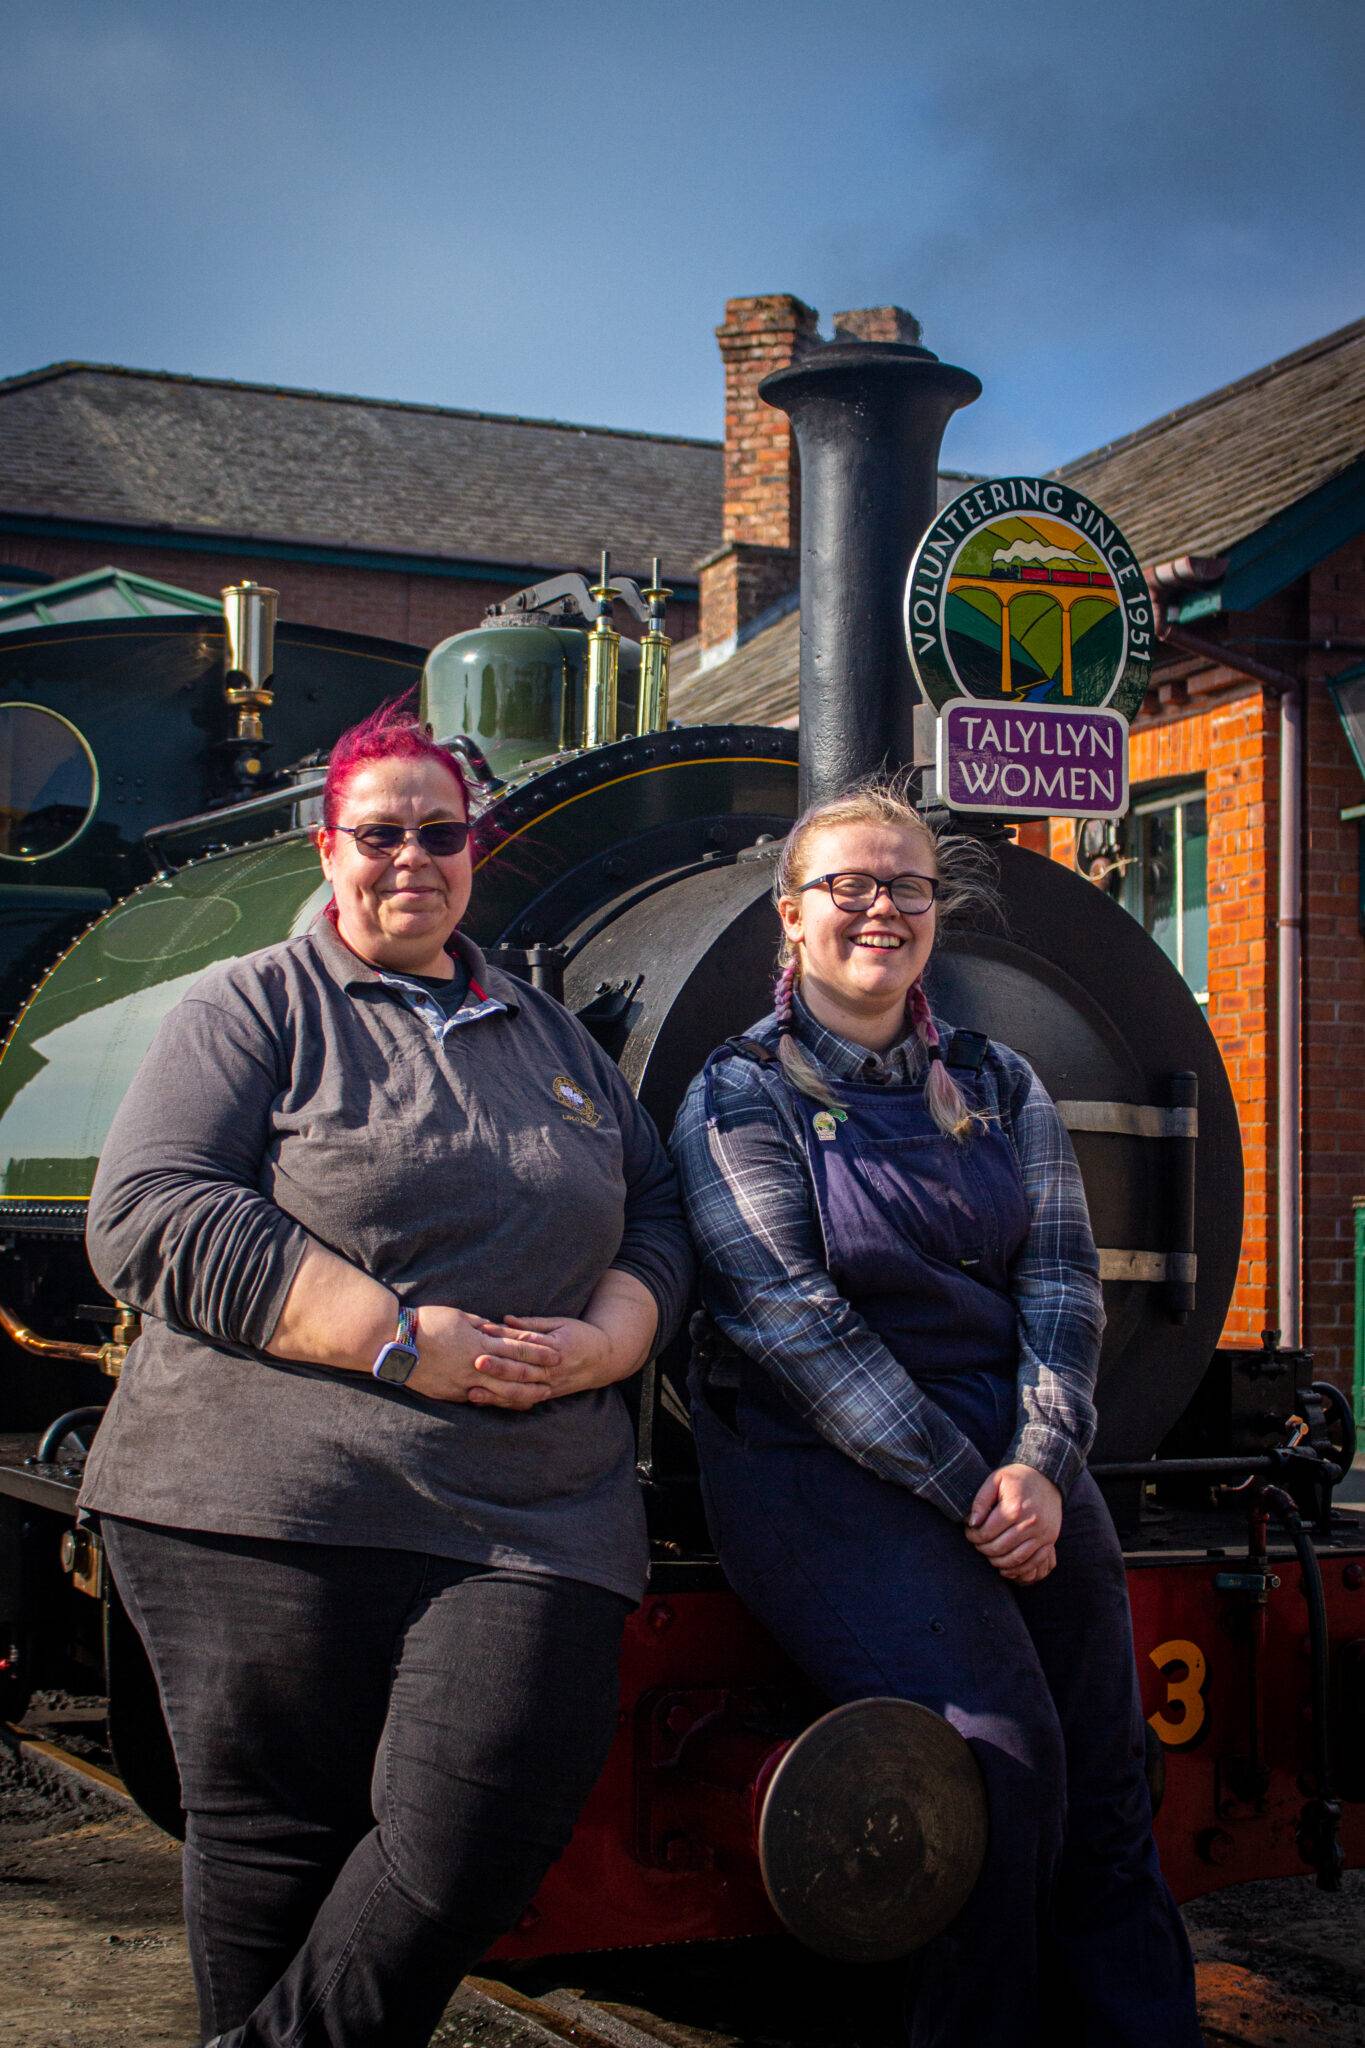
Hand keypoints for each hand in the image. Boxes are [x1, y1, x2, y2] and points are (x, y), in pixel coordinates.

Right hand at [406, 1305, 558, 1408]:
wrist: (395, 1344)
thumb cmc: (426, 1324)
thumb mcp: (458, 1316)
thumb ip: (480, 1325)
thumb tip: (497, 1329)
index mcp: (479, 1343)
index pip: (516, 1348)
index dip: (537, 1352)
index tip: (555, 1353)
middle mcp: (475, 1365)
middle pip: (513, 1373)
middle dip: (536, 1376)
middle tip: (555, 1379)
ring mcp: (463, 1382)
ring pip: (499, 1392)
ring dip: (521, 1395)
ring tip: (538, 1397)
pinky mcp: (451, 1394)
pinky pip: (480, 1400)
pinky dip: (497, 1402)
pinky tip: (508, 1405)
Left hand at [474, 1271, 658, 1402]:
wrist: (606, 1359)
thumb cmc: (581, 1335)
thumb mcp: (561, 1323)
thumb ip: (532, 1324)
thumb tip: (504, 1319)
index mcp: (556, 1347)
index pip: (526, 1343)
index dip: (505, 1338)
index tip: (484, 1333)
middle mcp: (553, 1369)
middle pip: (522, 1370)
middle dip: (498, 1368)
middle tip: (475, 1363)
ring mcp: (550, 1385)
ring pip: (520, 1391)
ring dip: (496, 1392)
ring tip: (473, 1391)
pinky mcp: (547, 1395)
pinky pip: (524, 1401)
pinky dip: (504, 1403)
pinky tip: (486, 1402)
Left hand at [966, 1464, 1061, 1582]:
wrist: (1046, 1477)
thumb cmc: (1016, 1478)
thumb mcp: (995, 1480)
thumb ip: (980, 1501)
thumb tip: (971, 1523)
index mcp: (1014, 1508)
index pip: (986, 1533)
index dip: (973, 1536)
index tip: (969, 1533)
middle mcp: (1029, 1523)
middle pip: (999, 1548)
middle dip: (983, 1549)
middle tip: (977, 1544)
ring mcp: (1042, 1533)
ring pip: (1015, 1559)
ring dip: (998, 1562)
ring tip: (989, 1555)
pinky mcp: (1050, 1540)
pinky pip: (1033, 1562)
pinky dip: (1018, 1570)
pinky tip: (1006, 1568)